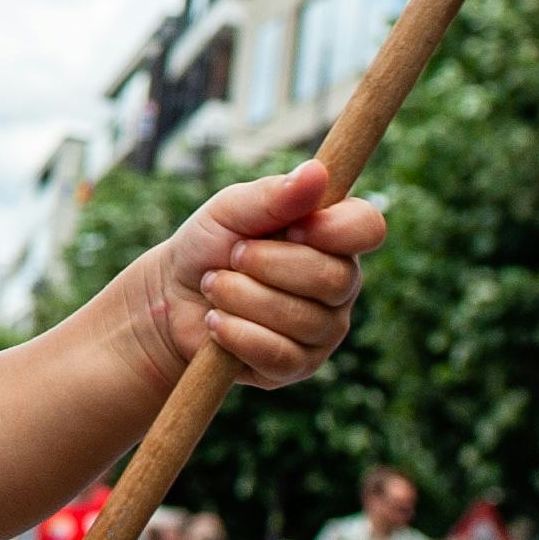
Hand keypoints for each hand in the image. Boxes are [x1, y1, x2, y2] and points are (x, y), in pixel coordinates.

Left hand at [122, 161, 385, 391]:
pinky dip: (236, 333)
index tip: (293, 228)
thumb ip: (273, 194)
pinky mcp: (297, 366)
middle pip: (333, 278)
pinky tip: (216, 321)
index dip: (334, 229)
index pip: (368, 228)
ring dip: (241, 296)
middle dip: (267, 264)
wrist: (170, 295)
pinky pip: (279, 354)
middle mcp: (340, 284)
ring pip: (302, 319)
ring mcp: (323, 329)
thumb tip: (316, 172)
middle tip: (232, 256)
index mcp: (333, 237)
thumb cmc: (209, 243)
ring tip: (215, 285)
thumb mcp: (230, 209)